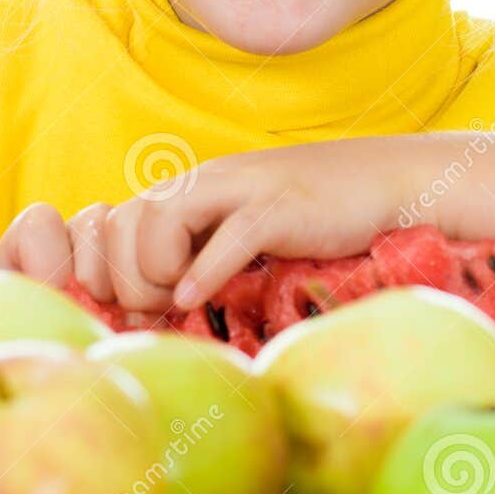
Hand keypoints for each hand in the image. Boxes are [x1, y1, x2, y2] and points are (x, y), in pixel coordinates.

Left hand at [91, 135, 494, 312]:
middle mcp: (202, 183)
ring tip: (184, 299)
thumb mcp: (241, 233)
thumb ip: (194, 255)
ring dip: (158, 276)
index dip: (109, 272)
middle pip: (122, 228)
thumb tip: (146, 311)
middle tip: (165, 308)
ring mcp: (239, 189)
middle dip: (131, 282)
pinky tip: (196, 299)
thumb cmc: (313, 219)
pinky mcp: (277, 206)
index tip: (140, 306)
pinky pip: (223, 239)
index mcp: (188, 191)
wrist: (387, 182)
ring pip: (157, 226)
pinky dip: (201, 274)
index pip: (108, 225)